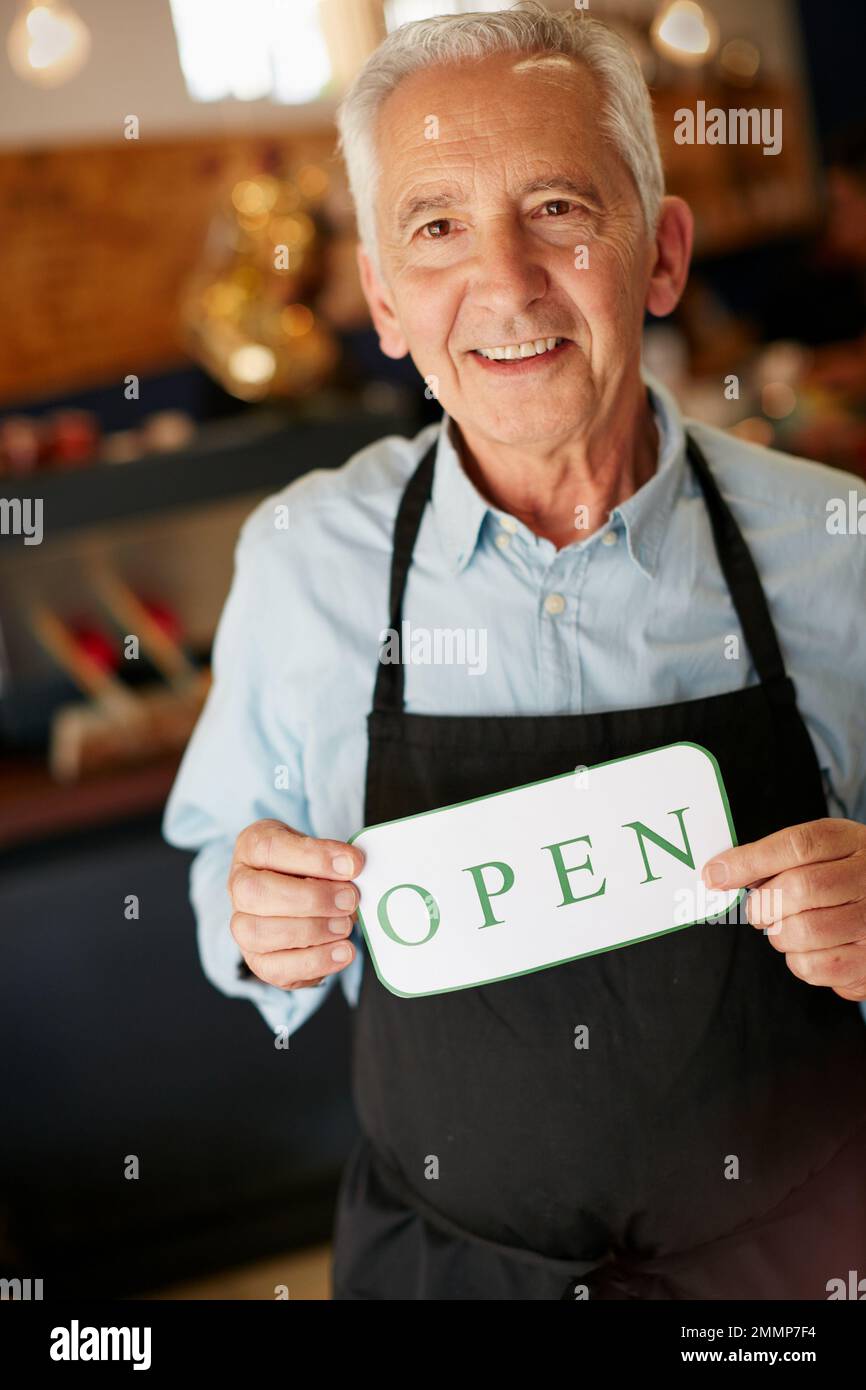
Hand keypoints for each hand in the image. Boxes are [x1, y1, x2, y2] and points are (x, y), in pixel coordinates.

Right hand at [228, 819, 364, 988]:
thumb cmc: (311, 870)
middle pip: (255, 892)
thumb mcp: (321, 851)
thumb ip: (334, 859)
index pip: (270, 848)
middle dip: (311, 898)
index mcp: (251, 847)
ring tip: (344, 926)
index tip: (352, 865)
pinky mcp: (258, 961)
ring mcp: (242, 926)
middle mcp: (238, 886)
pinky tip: (342, 951)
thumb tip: (353, 868)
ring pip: (258, 933)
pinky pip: (274, 969)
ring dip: (311, 931)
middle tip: (349, 899)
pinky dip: (314, 962)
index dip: (314, 857)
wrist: (304, 900)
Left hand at [701, 818, 865, 1000]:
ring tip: (792, 926)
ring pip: (799, 932)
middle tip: (760, 909)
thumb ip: (778, 857)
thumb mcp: (824, 852)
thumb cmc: (845, 878)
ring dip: (779, 934)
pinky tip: (813, 948)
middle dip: (762, 904)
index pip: (796, 846)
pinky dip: (798, 960)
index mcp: (851, 843)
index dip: (748, 861)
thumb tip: (719, 874)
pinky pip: (811, 967)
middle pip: (796, 889)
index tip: (714, 875)